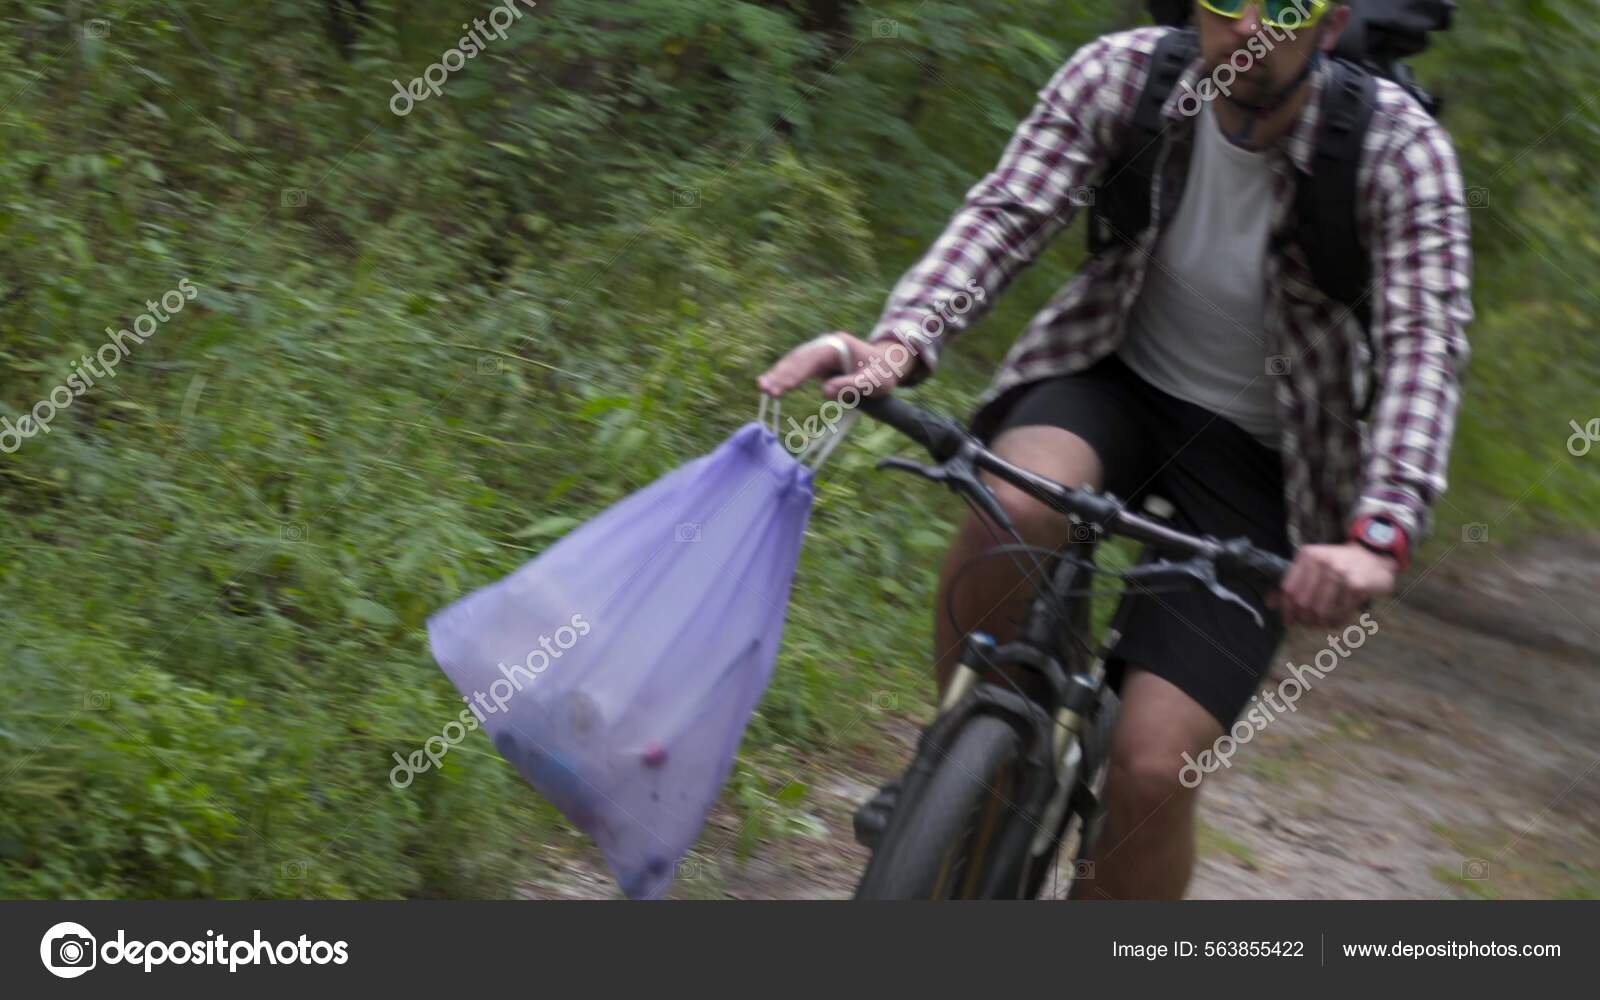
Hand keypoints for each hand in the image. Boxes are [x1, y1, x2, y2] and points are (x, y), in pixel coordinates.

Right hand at [755, 333, 905, 400]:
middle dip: (781, 374)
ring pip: (794, 362)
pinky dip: (784, 376)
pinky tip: (769, 385)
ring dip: (778, 375)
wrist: (887, 365)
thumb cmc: (883, 374)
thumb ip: (851, 385)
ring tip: (762, 388)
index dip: (796, 373)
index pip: (811, 359)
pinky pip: (797, 368)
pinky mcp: (816, 364)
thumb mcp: (874, 382)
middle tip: (765, 389)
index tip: (784, 387)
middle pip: (798, 358)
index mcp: (837, 345)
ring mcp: (819, 353)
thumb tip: (824, 391)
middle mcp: (825, 345)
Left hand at [1269, 543, 1396, 628]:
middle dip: (1303, 619)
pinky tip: (1338, 620)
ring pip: (1321, 611)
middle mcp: (1322, 562)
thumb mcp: (1313, 565)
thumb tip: (1270, 603)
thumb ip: (1293, 582)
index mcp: (1307, 555)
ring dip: (1320, 623)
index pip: (1288, 589)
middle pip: (1303, 603)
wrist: (1374, 556)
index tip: (1289, 622)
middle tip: (1308, 624)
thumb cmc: (1338, 564)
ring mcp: (1341, 573)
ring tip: (1322, 623)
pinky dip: (1337, 622)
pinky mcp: (1357, 585)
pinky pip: (1341, 613)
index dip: (1286, 610)